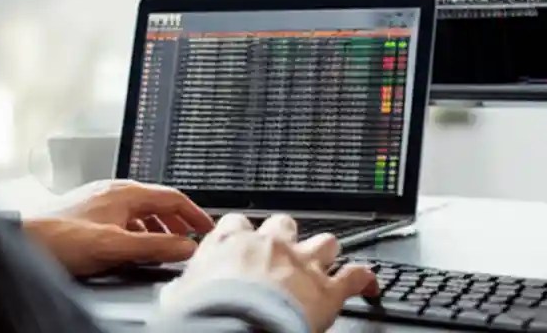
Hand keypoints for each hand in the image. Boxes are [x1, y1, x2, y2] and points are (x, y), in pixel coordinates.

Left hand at [23, 179, 214, 275]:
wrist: (20, 240)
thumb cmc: (58, 239)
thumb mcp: (115, 247)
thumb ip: (154, 247)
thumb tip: (186, 248)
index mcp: (126, 192)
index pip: (174, 197)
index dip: (195, 214)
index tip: (207, 228)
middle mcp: (114, 191)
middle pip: (158, 203)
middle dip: (177, 222)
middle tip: (190, 238)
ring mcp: (99, 200)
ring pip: (139, 212)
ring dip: (157, 228)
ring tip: (164, 246)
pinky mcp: (86, 212)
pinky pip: (123, 218)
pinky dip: (137, 231)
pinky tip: (132, 248)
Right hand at [161, 213, 378, 332]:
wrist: (231, 330)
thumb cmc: (203, 317)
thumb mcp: (179, 299)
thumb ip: (186, 288)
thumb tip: (177, 295)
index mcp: (231, 246)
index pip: (237, 224)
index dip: (242, 234)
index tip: (242, 243)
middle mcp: (270, 248)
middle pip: (285, 224)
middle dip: (286, 237)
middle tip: (282, 254)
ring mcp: (302, 265)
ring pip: (325, 242)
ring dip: (326, 252)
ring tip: (325, 262)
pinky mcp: (327, 290)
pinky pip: (356, 276)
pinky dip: (365, 279)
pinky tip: (369, 284)